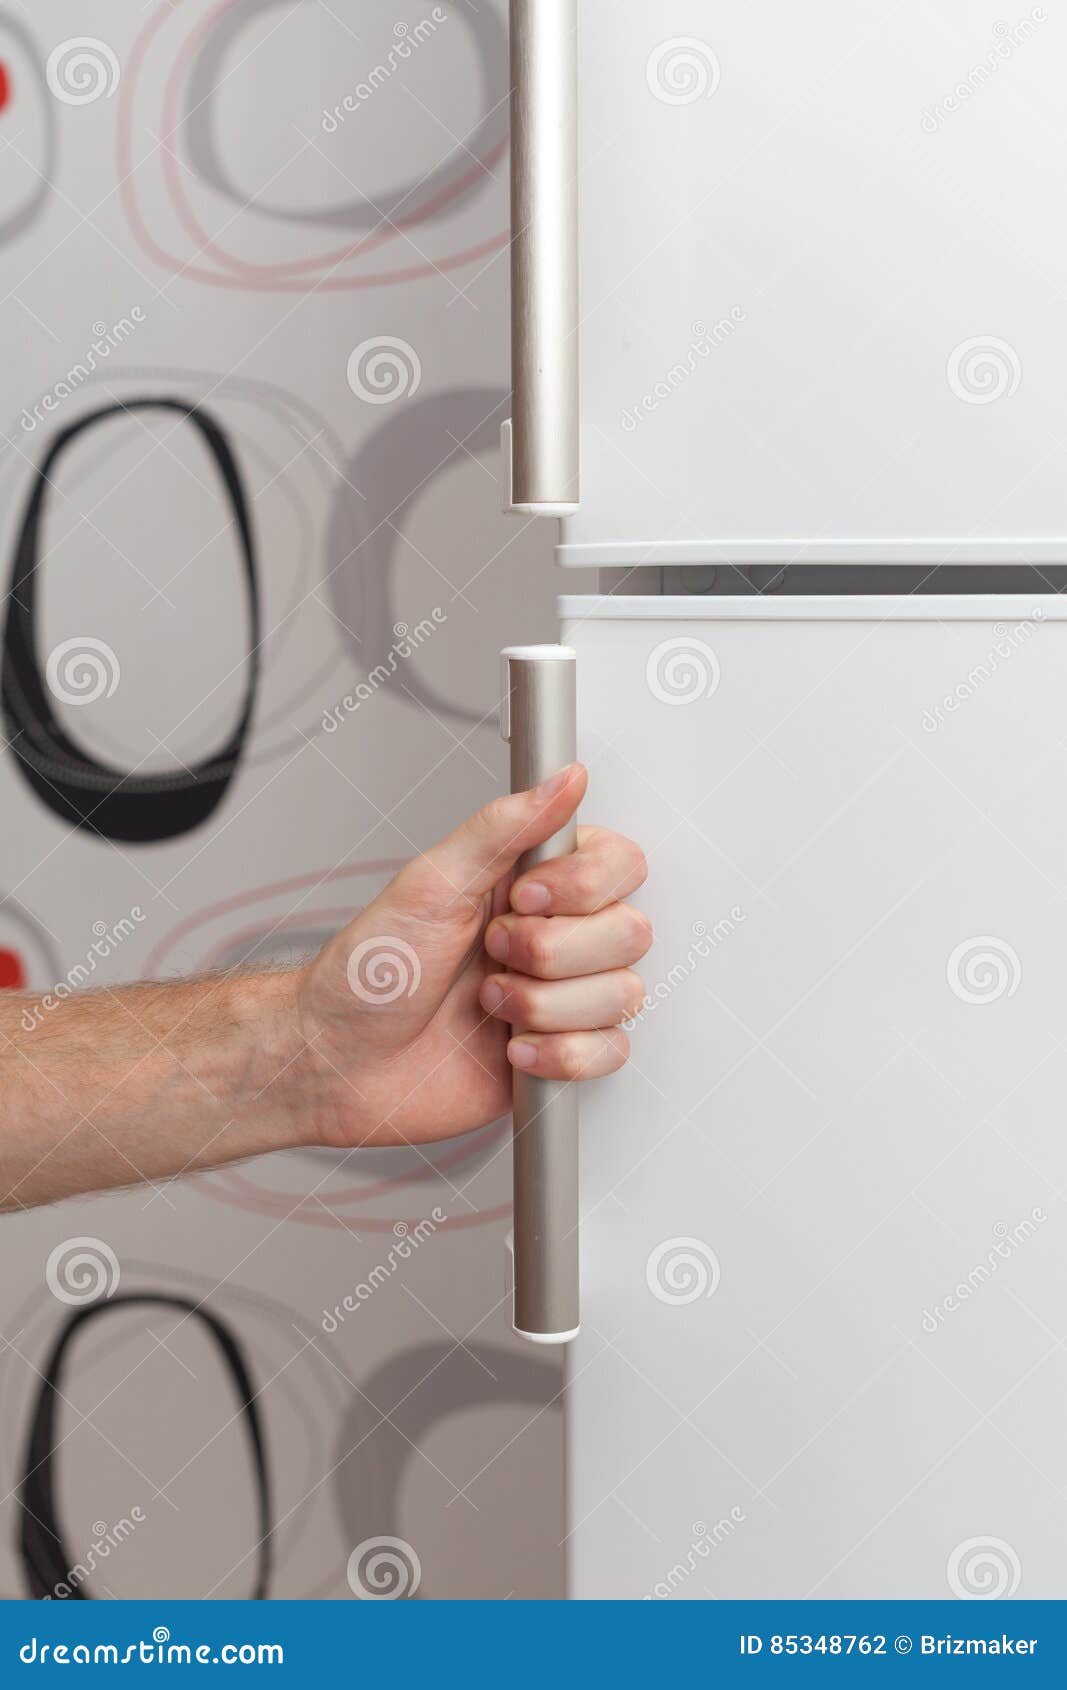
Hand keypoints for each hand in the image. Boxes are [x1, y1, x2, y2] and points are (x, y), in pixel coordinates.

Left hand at [292, 764, 650, 1149]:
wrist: (339, 1063)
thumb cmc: (369, 974)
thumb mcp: (430, 883)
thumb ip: (504, 827)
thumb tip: (564, 779)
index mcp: (532, 884)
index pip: (620, 865)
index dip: (582, 887)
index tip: (521, 898)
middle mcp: (556, 937)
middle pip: (629, 932)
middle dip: (551, 951)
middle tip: (493, 952)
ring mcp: (561, 998)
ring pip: (622, 995)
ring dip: (545, 1005)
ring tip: (490, 1002)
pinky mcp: (561, 1055)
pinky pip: (610, 1052)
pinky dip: (560, 1055)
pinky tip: (512, 1047)